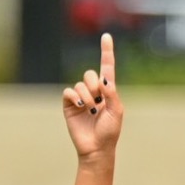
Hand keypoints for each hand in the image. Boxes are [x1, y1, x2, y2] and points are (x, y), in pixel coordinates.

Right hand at [62, 33, 122, 160]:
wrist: (96, 148)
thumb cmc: (110, 132)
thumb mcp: (116, 112)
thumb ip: (112, 93)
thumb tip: (103, 78)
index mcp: (108, 91)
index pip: (106, 67)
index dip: (106, 52)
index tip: (106, 36)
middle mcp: (93, 92)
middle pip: (89, 74)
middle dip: (94, 85)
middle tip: (98, 100)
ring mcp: (80, 98)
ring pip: (79, 84)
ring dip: (86, 96)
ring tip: (91, 110)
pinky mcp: (69, 105)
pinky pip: (68, 91)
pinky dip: (74, 97)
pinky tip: (79, 106)